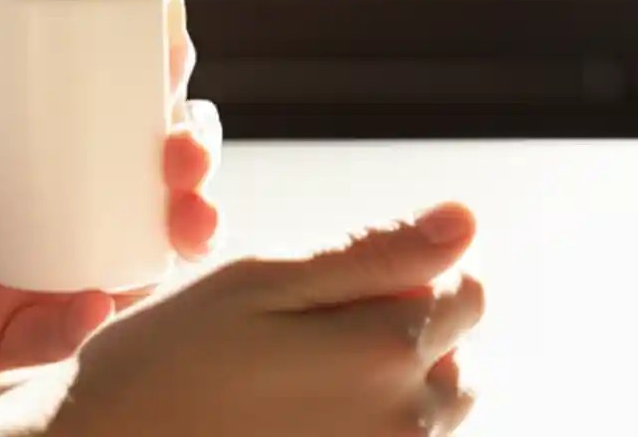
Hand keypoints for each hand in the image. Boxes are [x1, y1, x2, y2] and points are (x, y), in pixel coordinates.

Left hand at [0, 0, 220, 380]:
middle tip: (188, 150)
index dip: (154, 80)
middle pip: (139, 191)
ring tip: (184, 218)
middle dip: (186, 168)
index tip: (176, 46)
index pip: (107, 113)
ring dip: (165, 242)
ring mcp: (20, 275)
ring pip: (122, 262)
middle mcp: (35, 212)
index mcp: (18, 150)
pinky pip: (55, 334)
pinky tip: (92, 297)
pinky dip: (82, 321)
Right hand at [43, 203, 482, 436]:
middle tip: (307, 329)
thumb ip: (374, 254)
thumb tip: (465, 221)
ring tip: (298, 373)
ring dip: (389, 378)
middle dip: (404, 325)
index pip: (465, 290)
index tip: (336, 279)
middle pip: (453, 352)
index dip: (409, 268)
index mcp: (384, 350)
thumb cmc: (172, 357)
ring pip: (432, 405)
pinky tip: (296, 411)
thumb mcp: (261, 281)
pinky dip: (364, 420)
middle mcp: (406, 423)